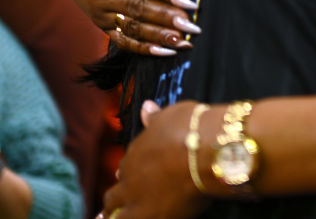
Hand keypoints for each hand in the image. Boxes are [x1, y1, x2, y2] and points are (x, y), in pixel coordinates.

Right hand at [62, 0, 196, 55]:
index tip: (188, 0)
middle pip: (137, 8)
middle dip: (166, 18)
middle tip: (192, 26)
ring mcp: (100, 13)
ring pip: (132, 27)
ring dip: (159, 36)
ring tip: (184, 41)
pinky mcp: (102, 25)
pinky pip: (123, 40)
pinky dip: (144, 48)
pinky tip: (167, 52)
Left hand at [101, 100, 211, 218]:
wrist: (206, 151)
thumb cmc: (191, 129)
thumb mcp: (171, 117)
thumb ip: (155, 118)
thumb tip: (146, 107)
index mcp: (134, 154)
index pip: (125, 168)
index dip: (127, 173)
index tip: (126, 177)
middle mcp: (131, 179)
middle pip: (114, 196)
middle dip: (113, 200)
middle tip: (109, 208)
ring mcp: (138, 200)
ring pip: (116, 214)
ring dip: (112, 215)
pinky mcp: (153, 216)